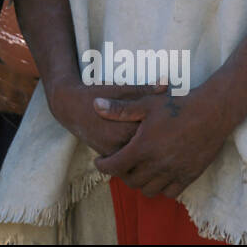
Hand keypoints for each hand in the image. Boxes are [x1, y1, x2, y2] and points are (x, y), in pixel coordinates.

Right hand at [47, 79, 167, 157]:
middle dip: (161, 148)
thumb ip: (145, 90)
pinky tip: (147, 153)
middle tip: (174, 142)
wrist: (70, 107)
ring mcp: (112, 152)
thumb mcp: (122, 89)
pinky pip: (127, 163)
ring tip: (163, 150)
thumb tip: (166, 83)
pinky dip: (138, 160)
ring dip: (150, 157)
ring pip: (138, 161)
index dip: (168, 131)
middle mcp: (119, 143)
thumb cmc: (97, 93)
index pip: (155, 135)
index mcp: (126, 126)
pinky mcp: (107, 156)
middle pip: (148, 152)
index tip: (177, 126)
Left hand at [91, 85, 234, 198]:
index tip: (99, 161)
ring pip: (149, 190)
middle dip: (120, 174)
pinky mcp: (189, 176)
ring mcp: (174, 172)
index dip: (102, 166)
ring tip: (137, 170)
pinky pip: (170, 193)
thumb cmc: (177, 105)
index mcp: (143, 147)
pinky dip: (161, 188)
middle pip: (130, 181)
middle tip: (119, 163)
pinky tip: (158, 175)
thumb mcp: (146, 103)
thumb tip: (95, 105)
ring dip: (140, 182)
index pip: (114, 167)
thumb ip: (119, 109)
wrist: (212, 113)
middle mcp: (157, 164)